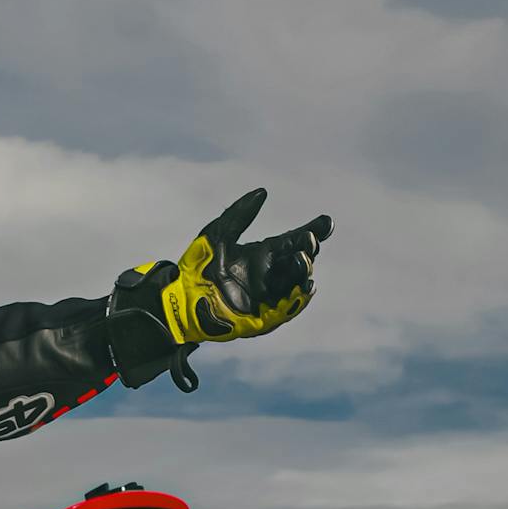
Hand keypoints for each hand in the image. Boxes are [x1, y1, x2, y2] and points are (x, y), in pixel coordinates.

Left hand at [110, 189, 331, 388]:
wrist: (181, 297)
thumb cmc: (198, 265)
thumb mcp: (218, 233)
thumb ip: (240, 214)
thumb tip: (262, 192)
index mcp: (264, 254)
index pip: (295, 241)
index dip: (313, 231)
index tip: (326, 222)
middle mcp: (271, 274)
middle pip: (301, 260)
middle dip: (309, 249)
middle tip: (308, 238)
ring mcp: (270, 295)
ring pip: (299, 282)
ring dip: (305, 271)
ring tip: (302, 258)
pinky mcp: (266, 316)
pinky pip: (290, 308)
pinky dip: (299, 298)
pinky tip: (305, 286)